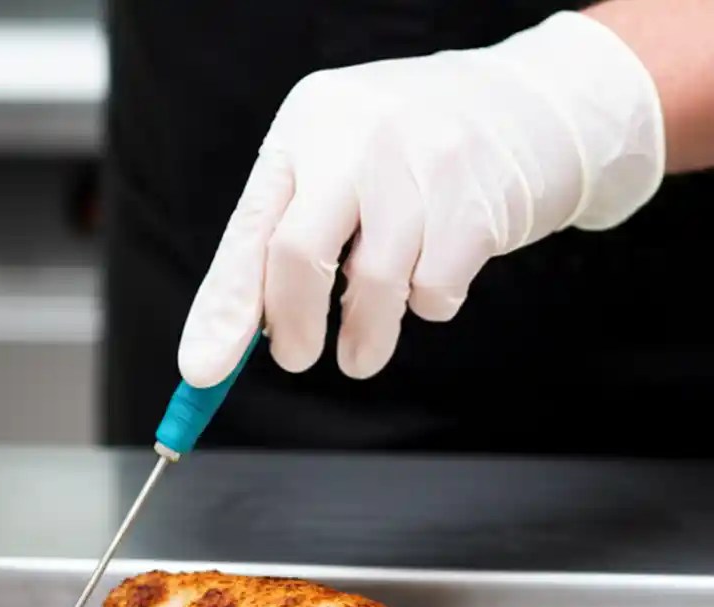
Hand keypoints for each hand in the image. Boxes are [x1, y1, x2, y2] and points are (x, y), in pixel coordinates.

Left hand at [178, 11, 664, 383]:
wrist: (534, 106)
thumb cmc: (407, 154)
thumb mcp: (332, 166)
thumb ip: (278, 241)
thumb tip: (223, 341)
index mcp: (307, 124)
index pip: (251, 228)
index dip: (226, 305)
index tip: (203, 369)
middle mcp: (358, 133)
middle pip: (300, 251)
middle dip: (294, 324)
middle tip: (296, 360)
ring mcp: (425, 160)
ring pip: (376, 281)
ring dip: (366, 333)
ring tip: (364, 346)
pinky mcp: (482, 199)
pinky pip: (436, 289)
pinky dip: (427, 305)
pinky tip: (431, 275)